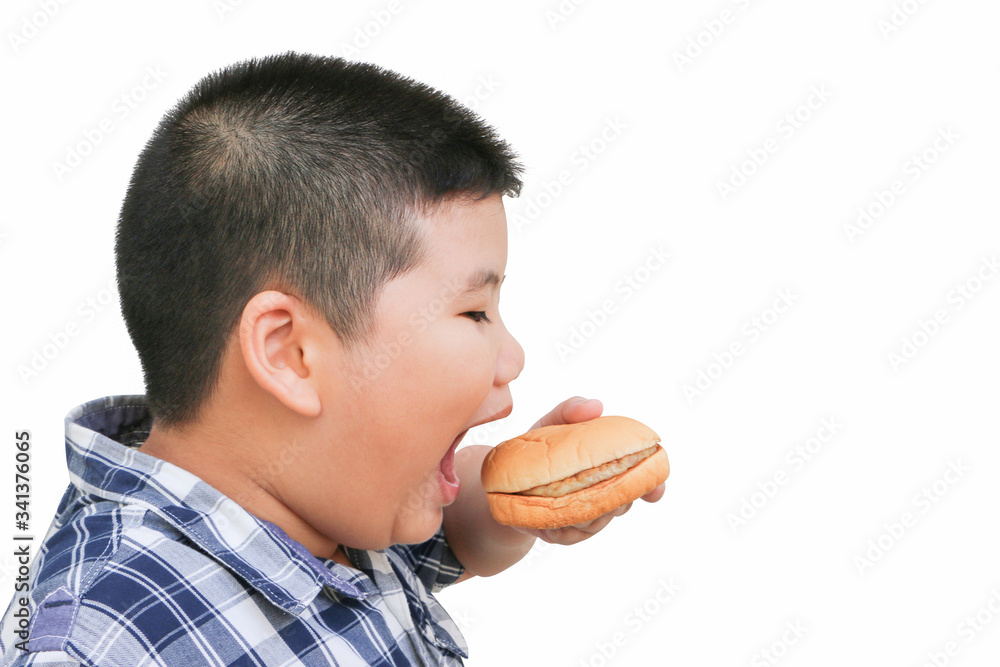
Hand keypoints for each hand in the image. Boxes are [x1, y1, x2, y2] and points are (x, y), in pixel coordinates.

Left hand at [517, 396, 665, 544]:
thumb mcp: (550, 424)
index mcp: (609, 470)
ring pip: (597, 522)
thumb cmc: (538, 449)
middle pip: (621, 504)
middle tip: (597, 481)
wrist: (504, 481)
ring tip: (567, 492)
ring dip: (584, 509)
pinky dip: (563, 523)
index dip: (652, 485)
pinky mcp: (563, 535)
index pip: (642, 480)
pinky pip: (571, 535)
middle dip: (611, 495)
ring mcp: (585, 520)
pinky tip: (551, 512)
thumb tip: (596, 406)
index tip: (655, 491)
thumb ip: (571, 411)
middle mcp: (602, 498)